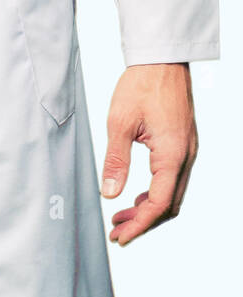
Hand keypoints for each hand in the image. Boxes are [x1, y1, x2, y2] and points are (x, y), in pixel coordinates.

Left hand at [101, 62, 197, 245]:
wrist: (162, 59)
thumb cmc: (141, 85)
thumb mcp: (119, 122)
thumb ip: (115, 160)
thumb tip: (109, 194)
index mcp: (172, 155)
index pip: (157, 204)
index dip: (138, 225)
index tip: (119, 237)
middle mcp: (185, 156)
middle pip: (168, 205)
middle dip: (143, 221)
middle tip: (116, 230)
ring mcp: (187, 150)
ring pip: (172, 193)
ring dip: (148, 207)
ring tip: (122, 214)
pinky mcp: (183, 143)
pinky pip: (173, 178)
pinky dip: (155, 191)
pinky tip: (136, 192)